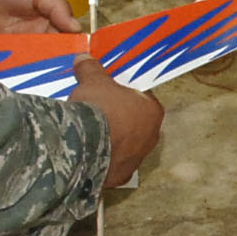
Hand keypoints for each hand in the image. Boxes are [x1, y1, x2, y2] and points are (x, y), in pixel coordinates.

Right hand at [69, 56, 162, 187]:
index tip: (110, 93)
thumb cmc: (99, 108)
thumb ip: (91, 69)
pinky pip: (112, 164)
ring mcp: (137, 159)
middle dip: (119, 118)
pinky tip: (88, 152)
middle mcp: (151, 137)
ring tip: (90, 133)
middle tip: (99, 112)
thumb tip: (84, 59)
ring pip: (125, 146)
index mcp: (152, 111)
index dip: (124, 94)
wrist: (84, 145)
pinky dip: (102, 159)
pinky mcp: (120, 175)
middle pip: (135, 123)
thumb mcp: (93, 81)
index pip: (143, 98)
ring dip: (111, 140)